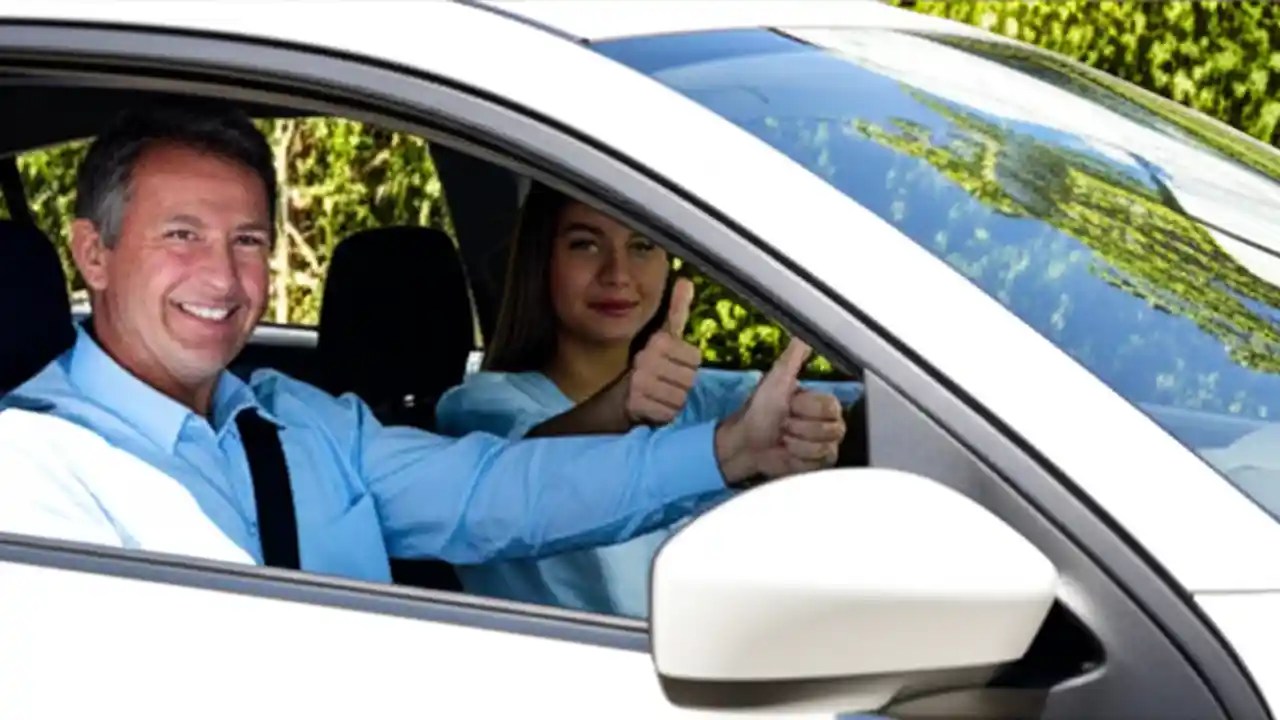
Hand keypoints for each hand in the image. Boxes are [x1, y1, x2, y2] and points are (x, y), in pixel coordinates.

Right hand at [623, 277, 701, 424]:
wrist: (616, 398)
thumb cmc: (647, 364)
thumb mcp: (663, 335)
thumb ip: (677, 310)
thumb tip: (687, 280)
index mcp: (658, 341)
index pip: (695, 357)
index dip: (687, 365)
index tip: (672, 365)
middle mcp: (647, 359)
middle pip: (690, 379)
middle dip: (681, 384)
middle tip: (665, 382)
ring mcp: (641, 382)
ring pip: (681, 397)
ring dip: (673, 400)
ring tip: (660, 395)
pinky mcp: (637, 404)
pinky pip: (668, 413)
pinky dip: (664, 414)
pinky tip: (653, 407)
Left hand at [714, 338, 846, 484]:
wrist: (745, 442)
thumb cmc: (758, 411)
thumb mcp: (776, 380)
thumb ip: (793, 357)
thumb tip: (804, 336)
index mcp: (821, 402)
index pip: (831, 406)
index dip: (806, 408)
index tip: (790, 405)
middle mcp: (828, 423)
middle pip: (832, 429)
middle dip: (800, 427)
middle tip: (784, 424)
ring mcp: (824, 445)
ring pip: (825, 448)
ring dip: (797, 443)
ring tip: (784, 438)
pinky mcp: (817, 465)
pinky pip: (818, 463)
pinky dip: (798, 458)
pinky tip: (787, 452)